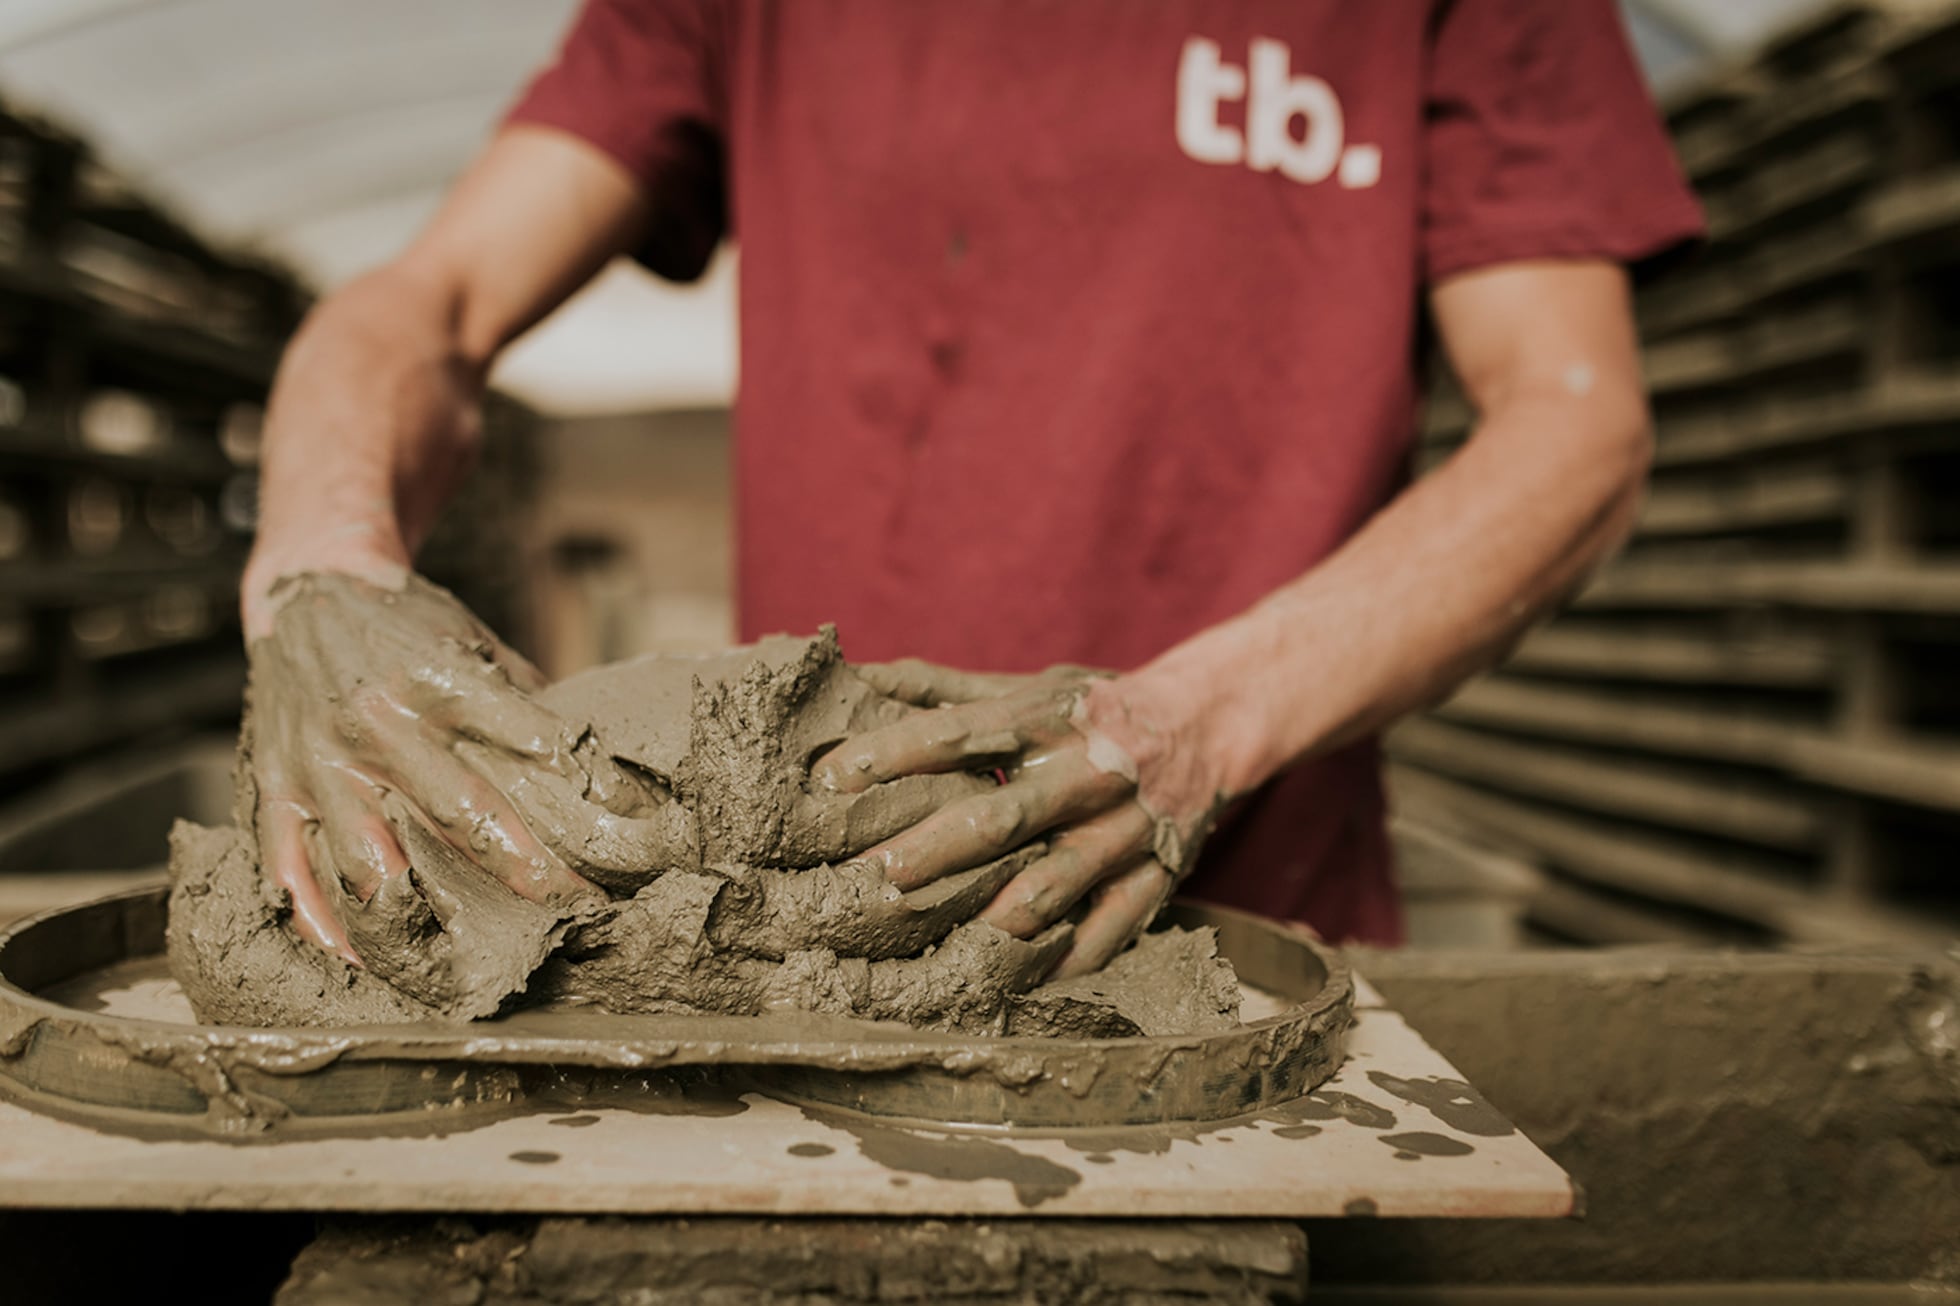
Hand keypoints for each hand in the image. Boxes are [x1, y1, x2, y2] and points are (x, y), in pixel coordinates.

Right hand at [246, 570, 686, 963]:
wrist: (309, 590)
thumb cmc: (410, 629)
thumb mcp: (476, 643)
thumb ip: (526, 704)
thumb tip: (594, 767)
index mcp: (442, 681)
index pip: (529, 742)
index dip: (583, 791)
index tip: (626, 837)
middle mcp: (382, 725)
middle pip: (461, 812)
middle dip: (523, 868)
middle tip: (574, 908)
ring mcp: (324, 762)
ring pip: (370, 856)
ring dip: (420, 913)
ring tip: (467, 958)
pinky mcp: (277, 787)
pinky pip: (289, 865)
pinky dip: (320, 918)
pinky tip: (357, 955)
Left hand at [810, 659, 1227, 979]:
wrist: (1208, 722)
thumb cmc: (1095, 708)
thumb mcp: (1029, 687)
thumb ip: (945, 690)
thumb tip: (859, 678)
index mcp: (1048, 718)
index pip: (962, 733)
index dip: (896, 754)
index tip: (833, 778)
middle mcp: (1087, 773)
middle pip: (1003, 817)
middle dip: (935, 850)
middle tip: (872, 877)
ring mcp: (1124, 832)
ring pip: (1054, 885)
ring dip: (992, 918)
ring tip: (936, 947)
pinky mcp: (1154, 880)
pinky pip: (1107, 933)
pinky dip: (1060, 964)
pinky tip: (1010, 984)